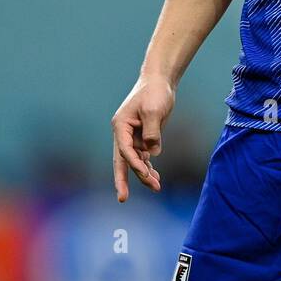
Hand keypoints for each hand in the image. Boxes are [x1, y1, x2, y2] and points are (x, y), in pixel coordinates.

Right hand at [112, 74, 174, 201]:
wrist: (160, 82)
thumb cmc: (154, 93)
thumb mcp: (154, 110)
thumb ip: (152, 132)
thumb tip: (152, 153)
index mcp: (120, 126)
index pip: (124, 150)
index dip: (134, 164)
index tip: (146, 173)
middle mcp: (123, 133)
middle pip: (121, 161)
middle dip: (123, 180)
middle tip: (123, 199)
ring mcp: (132, 137)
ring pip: (135, 161)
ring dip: (143, 174)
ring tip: (156, 187)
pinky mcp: (143, 137)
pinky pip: (143, 157)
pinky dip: (149, 167)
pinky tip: (155, 177)